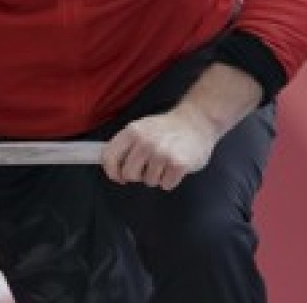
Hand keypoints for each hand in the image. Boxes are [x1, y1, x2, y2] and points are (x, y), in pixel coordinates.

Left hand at [102, 103, 217, 190]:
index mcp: (132, 132)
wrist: (197, 121)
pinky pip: (166, 185)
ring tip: (165, 162)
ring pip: (149, 181)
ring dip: (156, 176)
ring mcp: (162, 153)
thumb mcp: (141, 128)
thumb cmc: (166, 128)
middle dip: (137, 175)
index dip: (111, 171)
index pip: (109, 157)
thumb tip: (111, 165)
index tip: (118, 176)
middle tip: (148, 166)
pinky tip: (175, 166)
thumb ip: (126, 145)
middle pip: (129, 174)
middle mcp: (145, 142)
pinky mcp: (178, 164)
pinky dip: (170, 180)